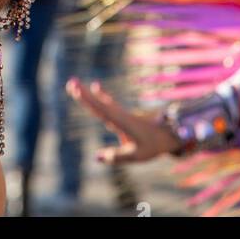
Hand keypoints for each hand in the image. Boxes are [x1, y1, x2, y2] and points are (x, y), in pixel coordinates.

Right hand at [66, 77, 180, 164]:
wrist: (169, 134)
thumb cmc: (152, 145)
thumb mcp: (136, 155)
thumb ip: (116, 157)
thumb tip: (96, 157)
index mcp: (120, 122)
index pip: (100, 109)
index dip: (88, 100)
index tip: (77, 89)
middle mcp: (119, 115)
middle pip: (98, 103)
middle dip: (84, 94)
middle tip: (71, 82)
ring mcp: (121, 114)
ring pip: (102, 102)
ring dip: (89, 93)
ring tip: (76, 83)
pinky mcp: (123, 116)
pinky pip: (108, 104)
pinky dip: (101, 96)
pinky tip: (97, 87)